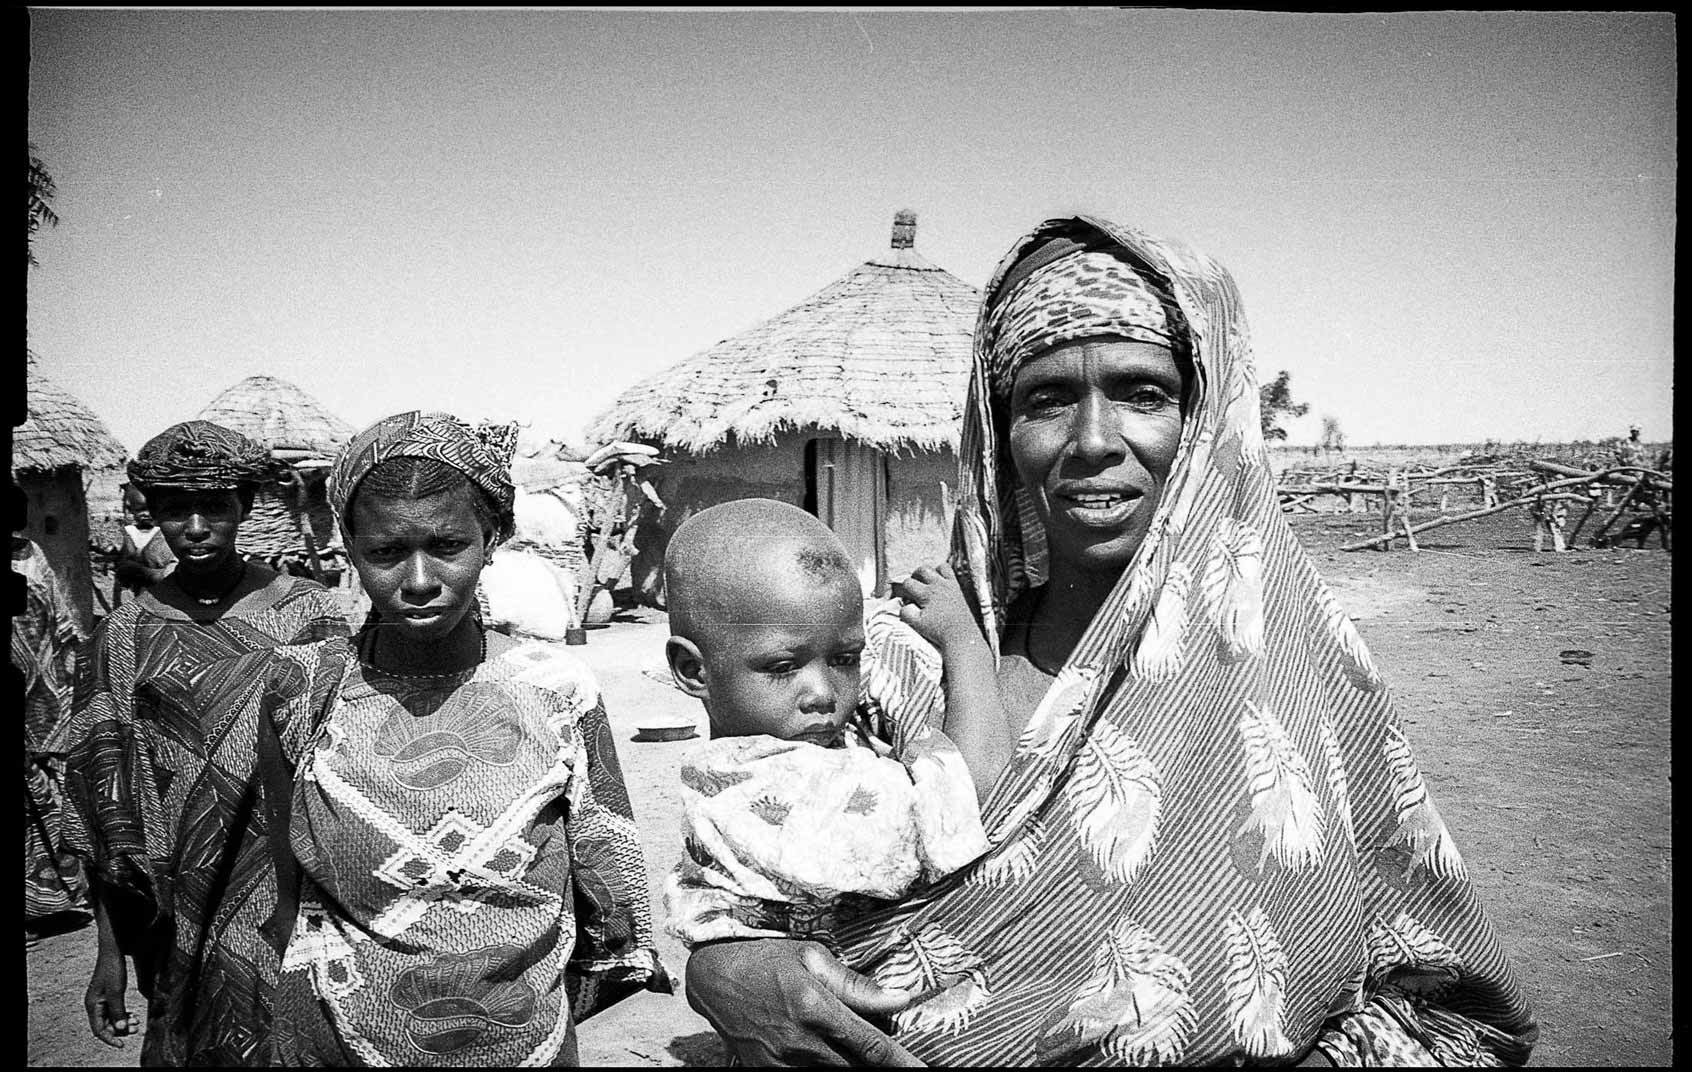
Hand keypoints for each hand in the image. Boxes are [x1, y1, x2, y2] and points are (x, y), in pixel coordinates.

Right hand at [85, 952, 136, 1047]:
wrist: (112, 952)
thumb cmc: (112, 969)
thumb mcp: (116, 992)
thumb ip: (117, 1010)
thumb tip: (120, 1028)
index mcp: (93, 1006)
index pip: (99, 1030)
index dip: (110, 1039)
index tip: (122, 1044)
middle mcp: (95, 1005)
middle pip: (106, 1025)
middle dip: (120, 1029)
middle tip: (135, 1028)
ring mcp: (101, 1000)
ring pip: (111, 1018)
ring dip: (123, 1022)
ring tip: (136, 1022)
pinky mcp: (108, 995)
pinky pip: (114, 1010)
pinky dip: (123, 1014)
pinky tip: (132, 1015)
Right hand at [684, 938, 924, 1065]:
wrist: (713, 976)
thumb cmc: (766, 959)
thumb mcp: (813, 958)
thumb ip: (857, 984)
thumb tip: (901, 997)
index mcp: (816, 1011)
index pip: (873, 1048)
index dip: (904, 1064)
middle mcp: (801, 1045)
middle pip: (856, 1071)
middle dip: (877, 1066)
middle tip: (898, 1060)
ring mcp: (781, 1064)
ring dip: (850, 1066)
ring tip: (857, 1055)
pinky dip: (822, 1068)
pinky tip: (828, 1056)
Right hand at [892, 564, 981, 655]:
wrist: (961, 635)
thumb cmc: (938, 631)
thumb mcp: (917, 624)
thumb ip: (906, 612)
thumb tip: (904, 604)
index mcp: (926, 593)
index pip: (908, 583)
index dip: (903, 590)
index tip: (905, 600)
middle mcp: (938, 585)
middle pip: (921, 570)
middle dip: (914, 577)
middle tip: (913, 589)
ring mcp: (950, 585)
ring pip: (938, 567)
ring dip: (930, 573)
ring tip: (927, 583)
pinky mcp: (958, 588)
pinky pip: (950, 572)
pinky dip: (943, 573)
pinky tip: (940, 583)